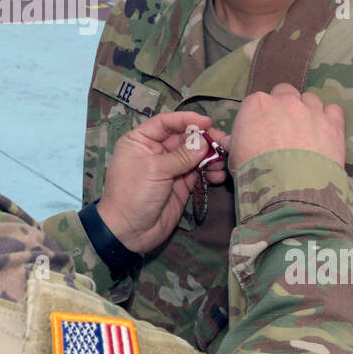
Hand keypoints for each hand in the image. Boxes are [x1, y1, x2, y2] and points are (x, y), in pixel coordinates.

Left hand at [96, 111, 227, 253]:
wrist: (129, 232)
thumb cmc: (134, 194)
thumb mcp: (155, 170)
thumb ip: (181, 156)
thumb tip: (204, 142)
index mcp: (140, 141)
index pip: (165, 122)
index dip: (186, 120)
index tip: (207, 122)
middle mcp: (155, 151)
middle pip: (183, 138)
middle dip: (204, 139)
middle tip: (223, 143)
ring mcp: (169, 168)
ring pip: (193, 155)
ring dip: (209, 156)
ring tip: (223, 161)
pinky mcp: (180, 185)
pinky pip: (198, 173)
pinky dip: (209, 172)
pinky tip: (218, 175)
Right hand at [229, 83, 344, 168]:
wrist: (289, 189)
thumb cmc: (255, 172)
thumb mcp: (234, 157)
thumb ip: (232, 141)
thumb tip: (223, 139)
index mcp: (256, 104)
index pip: (256, 101)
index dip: (259, 116)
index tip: (260, 131)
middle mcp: (285, 101)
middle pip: (284, 92)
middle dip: (284, 106)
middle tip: (283, 129)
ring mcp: (311, 110)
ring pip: (310, 99)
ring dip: (307, 111)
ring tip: (305, 133)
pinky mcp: (333, 123)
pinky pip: (333, 110)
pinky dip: (329, 119)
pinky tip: (325, 133)